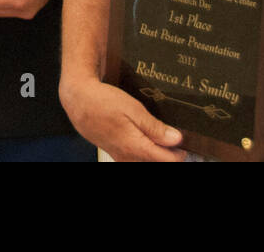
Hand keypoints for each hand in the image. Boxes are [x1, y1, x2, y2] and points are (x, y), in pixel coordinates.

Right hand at [59, 74, 185, 161]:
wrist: (77, 100)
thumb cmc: (103, 101)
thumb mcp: (132, 109)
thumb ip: (154, 127)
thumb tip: (176, 139)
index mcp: (135, 147)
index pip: (167, 160)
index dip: (180, 153)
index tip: (186, 142)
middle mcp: (127, 157)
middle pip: (155, 163)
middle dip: (168, 155)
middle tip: (175, 139)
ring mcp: (119, 156)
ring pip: (144, 162)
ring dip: (155, 154)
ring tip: (160, 138)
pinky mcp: (113, 152)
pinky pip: (133, 159)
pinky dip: (143, 153)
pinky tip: (143, 139)